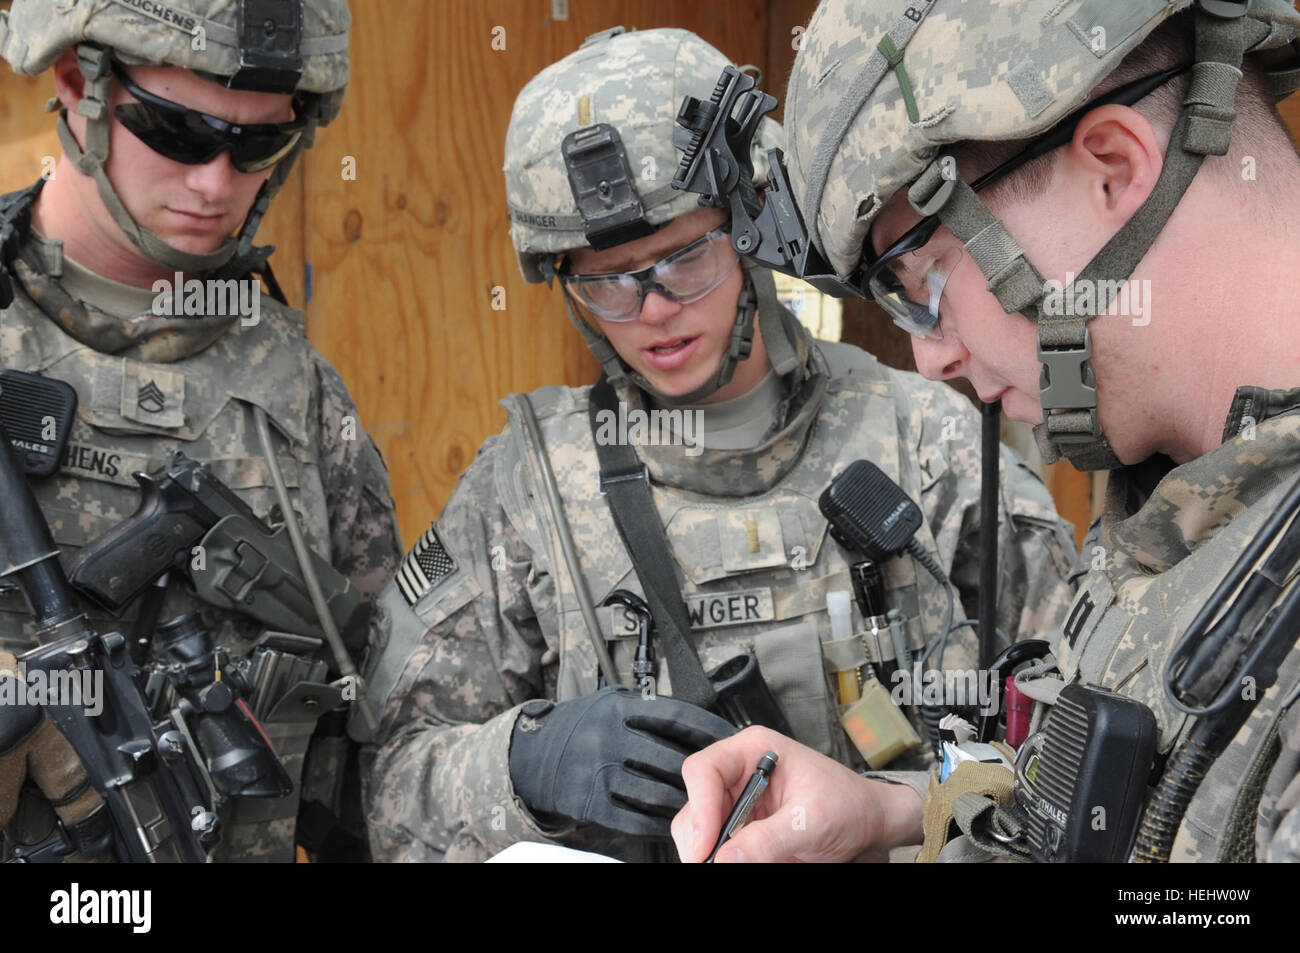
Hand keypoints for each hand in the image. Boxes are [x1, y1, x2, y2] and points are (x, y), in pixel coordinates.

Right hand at [508, 687, 735, 838]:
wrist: (533, 753)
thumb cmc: (579, 725)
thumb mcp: (612, 702)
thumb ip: (649, 711)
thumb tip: (697, 723)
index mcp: (620, 708)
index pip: (679, 717)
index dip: (709, 729)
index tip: (729, 737)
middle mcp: (611, 737)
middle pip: (674, 760)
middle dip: (704, 775)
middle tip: (727, 782)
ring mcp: (600, 772)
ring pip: (659, 794)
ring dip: (685, 804)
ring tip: (704, 806)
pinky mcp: (592, 803)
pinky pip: (637, 819)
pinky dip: (659, 824)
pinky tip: (672, 822)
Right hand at [672, 726, 922, 861]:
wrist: (870, 823)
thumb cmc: (850, 806)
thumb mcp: (811, 822)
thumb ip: (768, 841)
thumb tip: (726, 859)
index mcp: (754, 750)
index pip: (705, 770)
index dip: (699, 809)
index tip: (705, 848)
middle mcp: (740, 772)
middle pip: (695, 802)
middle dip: (700, 838)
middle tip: (710, 865)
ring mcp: (739, 800)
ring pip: (700, 828)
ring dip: (710, 851)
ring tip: (730, 863)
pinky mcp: (743, 826)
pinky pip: (718, 844)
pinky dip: (723, 858)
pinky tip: (738, 862)